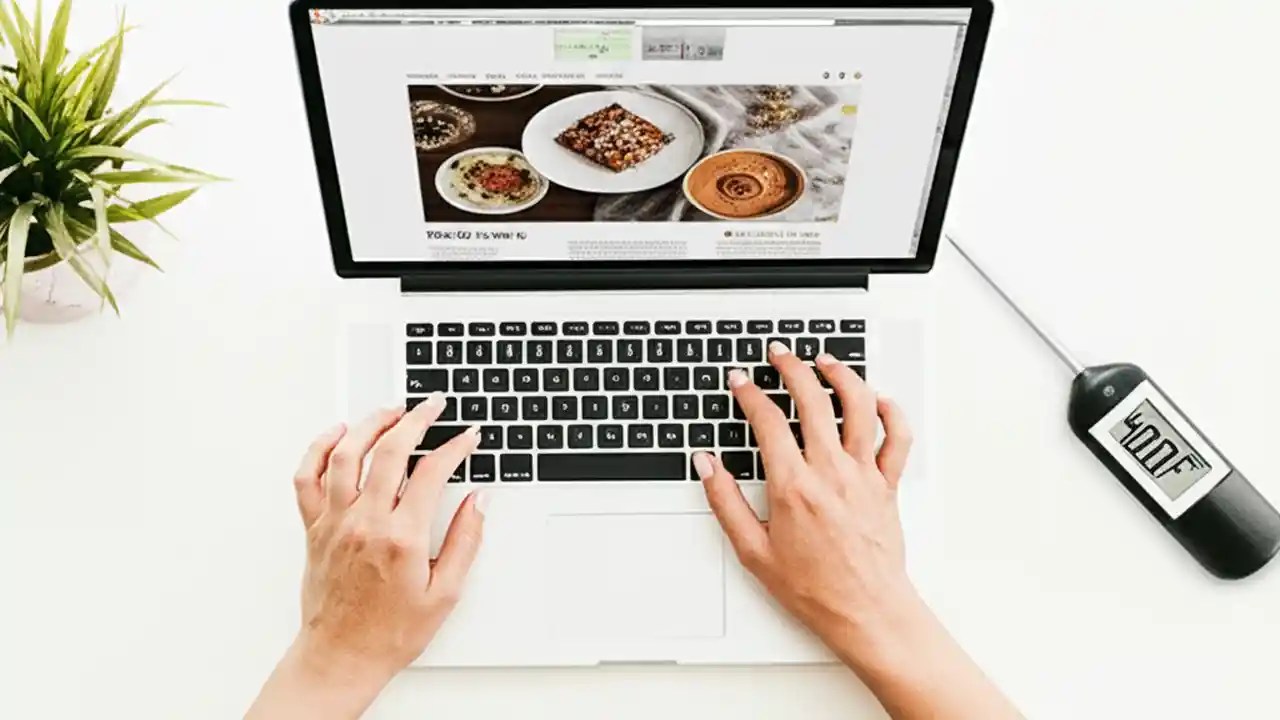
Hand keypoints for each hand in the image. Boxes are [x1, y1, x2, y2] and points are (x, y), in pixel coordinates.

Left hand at [248, 395, 483, 719]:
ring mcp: (335, 522)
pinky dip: (318, 449)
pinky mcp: (313, 528)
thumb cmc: (390, 633)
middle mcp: (365, 523)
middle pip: (388, 450)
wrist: (342, 657)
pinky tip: (336, 434)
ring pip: (345, 454)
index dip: (455, 446)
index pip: (432, 472)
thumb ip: (464, 541)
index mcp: (401, 538)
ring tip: (391, 410)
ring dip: (370, 423)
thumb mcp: (445, 593)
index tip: (468, 437)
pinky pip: (306, 477)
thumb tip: (478, 502)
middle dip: (416, 419)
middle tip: (432, 406)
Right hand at [696, 344, 1020, 718]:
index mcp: (793, 487)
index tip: (740, 381)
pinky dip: (890, 412)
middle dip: (791, 368)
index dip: (749, 394)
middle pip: (812, 400)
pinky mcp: (887, 485)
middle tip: (778, 355)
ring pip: (858, 407)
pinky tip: (876, 399)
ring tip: (825, 362)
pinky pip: (896, 438)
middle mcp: (830, 473)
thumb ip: (726, 502)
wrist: (866, 612)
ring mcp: (863, 475)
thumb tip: (707, 465)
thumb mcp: (753, 550)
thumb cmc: (814, 589)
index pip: (766, 422)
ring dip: (841, 376)